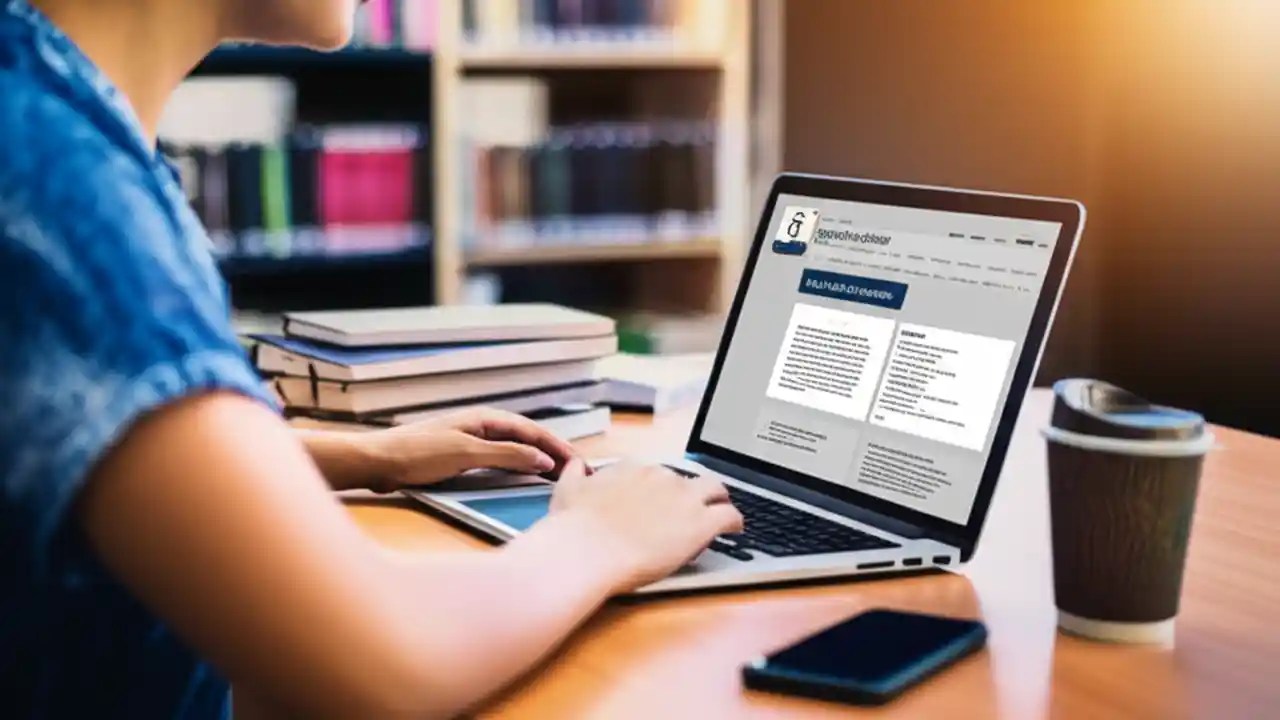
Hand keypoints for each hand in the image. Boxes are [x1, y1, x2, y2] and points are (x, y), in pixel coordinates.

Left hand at [361, 408, 580, 491]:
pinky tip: (523, 479)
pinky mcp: (460, 458)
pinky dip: (517, 468)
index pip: (531, 431)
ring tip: (557, 476)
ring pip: (514, 450)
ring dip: (536, 461)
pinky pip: (499, 461)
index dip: (556, 446)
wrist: (377, 462)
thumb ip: (507, 456)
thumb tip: (543, 459)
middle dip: (551, 453)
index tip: (578, 462)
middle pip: (525, 439)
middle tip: (576, 472)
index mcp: (485, 419)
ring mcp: (471, 441)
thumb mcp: (467, 454)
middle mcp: (480, 426)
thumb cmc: (418, 454)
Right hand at [548, 460, 743, 592]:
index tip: (662, 502)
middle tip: (695, 509)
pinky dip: (735, 521)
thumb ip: (575, 475)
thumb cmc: (574, 527)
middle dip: (694, 493)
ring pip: (716, 490)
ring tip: (721, 513)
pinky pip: (729, 515)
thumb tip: (575, 467)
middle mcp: (661, 477)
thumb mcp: (567, 490)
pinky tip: (735, 529)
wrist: (586, 551)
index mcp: (633, 470)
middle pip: (688, 479)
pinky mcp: (700, 522)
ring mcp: (684, 498)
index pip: (657, 474)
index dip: (663, 489)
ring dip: (719, 501)